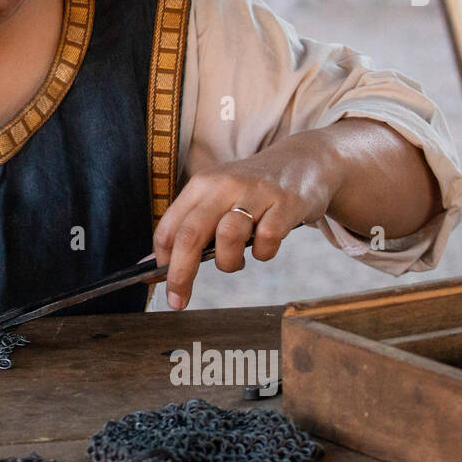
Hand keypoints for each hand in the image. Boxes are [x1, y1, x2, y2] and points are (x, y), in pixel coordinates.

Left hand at [151, 130, 342, 309]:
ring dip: (228, 262)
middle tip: (178, 300)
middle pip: (190, 234)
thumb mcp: (218, 198)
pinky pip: (267, 240)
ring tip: (235, 262)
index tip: (160, 283)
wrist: (305, 161)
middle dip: (180, 273)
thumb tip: (156, 266)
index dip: (161, 260)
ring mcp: (256, 193)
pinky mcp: (285, 203)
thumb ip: (191, 227)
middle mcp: (224, 185)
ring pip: (227, 237)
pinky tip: (263, 248)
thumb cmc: (253, 190)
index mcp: (202, 184)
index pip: (169, 226)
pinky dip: (263, 254)